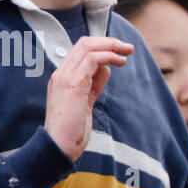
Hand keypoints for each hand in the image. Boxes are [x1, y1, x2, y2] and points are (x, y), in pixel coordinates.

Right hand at [44, 37, 131, 161]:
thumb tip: (106, 69)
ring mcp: (65, 77)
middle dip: (109, 41)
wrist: (59, 146)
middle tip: (128, 47)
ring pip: (88, 47)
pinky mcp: (74, 84)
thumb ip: (93, 84)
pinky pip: (92, 59)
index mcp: (63, 77)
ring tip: (127, 52)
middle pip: (84, 43)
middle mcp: (61, 73)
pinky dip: (109, 56)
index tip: (119, 51)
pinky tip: (120, 62)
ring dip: (111, 46)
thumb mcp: (85, 101)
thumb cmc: (72, 129)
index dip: (101, 46)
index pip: (80, 50)